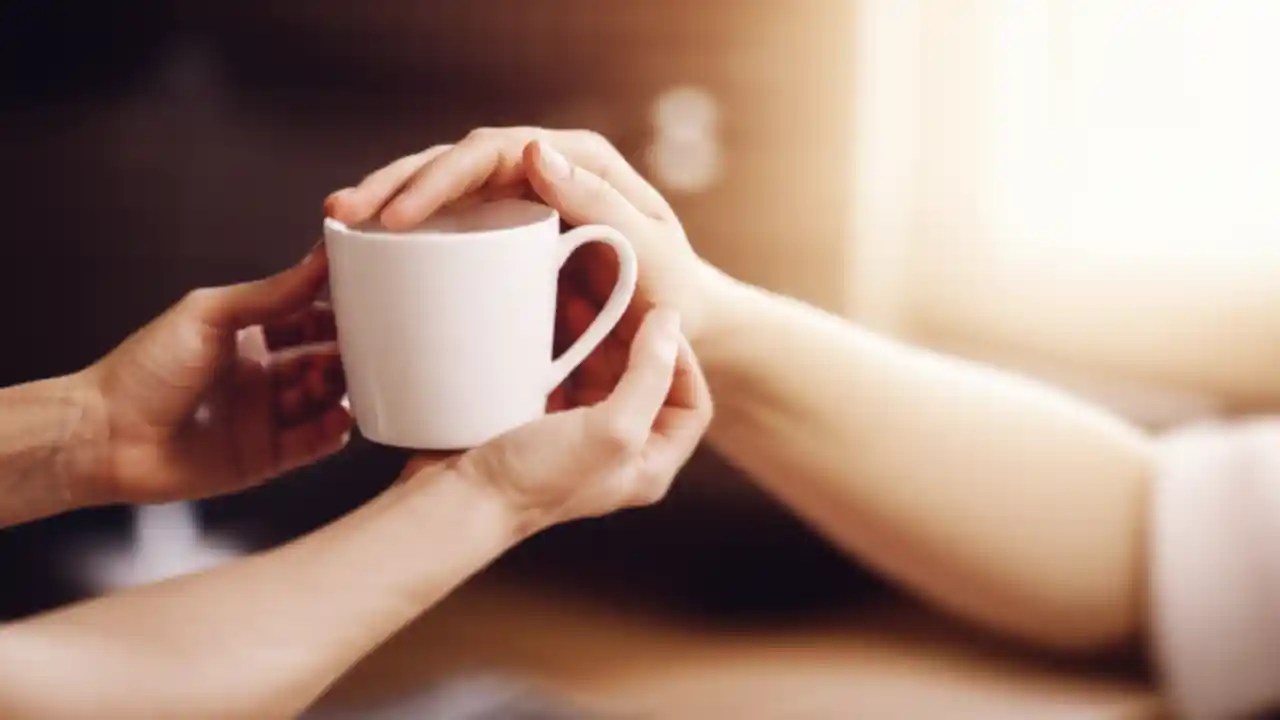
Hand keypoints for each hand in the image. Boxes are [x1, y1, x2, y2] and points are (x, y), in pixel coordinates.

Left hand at [75, 247, 351, 505]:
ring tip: (352, 383)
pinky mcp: (265, 457)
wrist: (104, 436)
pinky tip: (341, 419)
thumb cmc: (143, 370)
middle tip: (375, 347)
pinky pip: (312, 444)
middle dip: (349, 354)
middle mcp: (261, 374)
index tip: (371, 300)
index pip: (308, 317)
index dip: (338, 311)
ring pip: (323, 401)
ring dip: (342, 391)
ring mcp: (265, 416)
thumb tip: (320, 257)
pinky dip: (332, 432)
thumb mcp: (211, 314)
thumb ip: (272, 293)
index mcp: (247, 335)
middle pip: (324, 360)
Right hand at [324, 127, 731, 342]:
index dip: (439, 175)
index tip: (398, 215)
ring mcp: (522, 204)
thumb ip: (602, 205)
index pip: (494, 151)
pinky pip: (452, 226)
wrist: (683, 326)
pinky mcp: (508, 240)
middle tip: (341, 214)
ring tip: (337, 226)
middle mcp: (543, 173)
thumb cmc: (674, 292)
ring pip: (444, 189)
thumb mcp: (651, 252)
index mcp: (579, 162)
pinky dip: (409, 235)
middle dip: (393, 183)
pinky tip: (367, 252)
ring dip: (388, 201)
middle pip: (455, 163)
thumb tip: (531, 153)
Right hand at [400, 308, 710, 536]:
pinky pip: (566, 372)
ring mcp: (580, 436)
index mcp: (650, 464)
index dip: (683, 360)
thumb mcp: (612, 428)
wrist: (460, 499)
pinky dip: (564, 344)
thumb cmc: (538, 478)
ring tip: (583, 296)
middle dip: (635, 336)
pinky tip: (551, 318)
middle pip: (648, 382)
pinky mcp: (542, 420)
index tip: (658, 321)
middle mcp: (621, 451)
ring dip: (598, 333)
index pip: (692, 404)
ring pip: (605, 371)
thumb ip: (649, 374)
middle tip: (618, 295)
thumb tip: (668, 322)